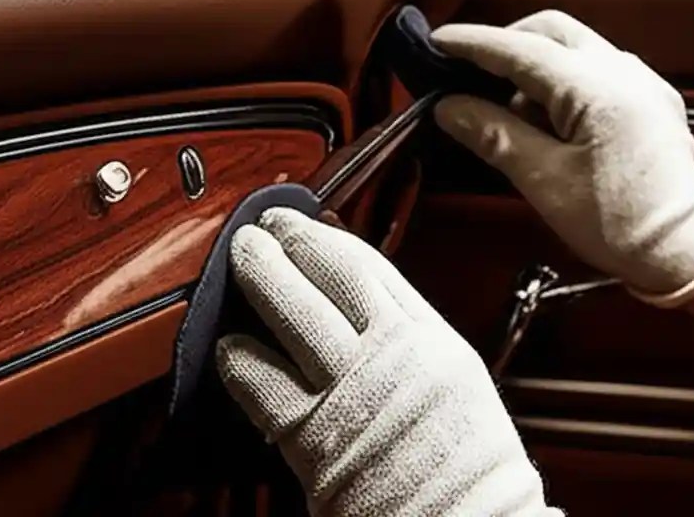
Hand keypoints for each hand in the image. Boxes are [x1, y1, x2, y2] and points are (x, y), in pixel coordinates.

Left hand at [216, 208, 555, 516]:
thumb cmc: (466, 472)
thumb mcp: (453, 382)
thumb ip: (406, 341)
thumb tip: (356, 305)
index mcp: (431, 340)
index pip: (369, 266)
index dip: (327, 236)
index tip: (304, 222)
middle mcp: (391, 356)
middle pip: (327, 276)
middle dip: (288, 242)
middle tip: (262, 228)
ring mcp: (350, 392)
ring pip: (293, 314)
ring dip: (259, 278)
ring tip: (240, 259)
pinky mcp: (314, 435)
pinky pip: (262, 383)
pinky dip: (239, 359)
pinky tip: (227, 345)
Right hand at [432, 10, 693, 306]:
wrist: (688, 251)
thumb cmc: (621, 223)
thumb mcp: (541, 179)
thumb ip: (493, 134)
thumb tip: (449, 107)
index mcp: (596, 87)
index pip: (519, 49)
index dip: (471, 43)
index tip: (436, 41)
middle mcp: (623, 72)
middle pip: (550, 31)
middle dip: (505, 45)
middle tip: (468, 73)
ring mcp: (642, 84)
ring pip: (574, 49)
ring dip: (533, 67)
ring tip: (507, 114)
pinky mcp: (650, 103)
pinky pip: (596, 71)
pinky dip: (561, 82)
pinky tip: (546, 121)